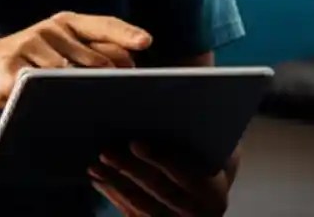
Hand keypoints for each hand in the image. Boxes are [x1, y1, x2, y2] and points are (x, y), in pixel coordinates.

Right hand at [0, 11, 151, 109]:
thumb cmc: (21, 65)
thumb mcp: (54, 52)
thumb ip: (86, 54)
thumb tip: (128, 65)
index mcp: (64, 23)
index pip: (103, 25)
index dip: (126, 34)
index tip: (146, 43)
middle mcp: (50, 30)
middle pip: (96, 57)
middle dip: (112, 79)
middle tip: (125, 96)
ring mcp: (30, 46)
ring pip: (72, 74)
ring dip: (83, 92)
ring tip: (90, 107)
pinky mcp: (12, 67)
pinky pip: (42, 85)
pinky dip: (52, 96)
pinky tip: (56, 106)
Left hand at [90, 142, 229, 216]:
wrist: (209, 193)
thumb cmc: (210, 158)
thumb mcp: (218, 148)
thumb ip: (201, 135)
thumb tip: (174, 106)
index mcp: (213, 192)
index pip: (186, 175)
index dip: (160, 159)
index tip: (136, 142)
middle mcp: (195, 212)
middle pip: (158, 190)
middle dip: (129, 170)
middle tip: (106, 151)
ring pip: (139, 203)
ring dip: (114, 182)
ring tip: (95, 165)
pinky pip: (130, 212)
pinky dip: (112, 194)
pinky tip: (98, 178)